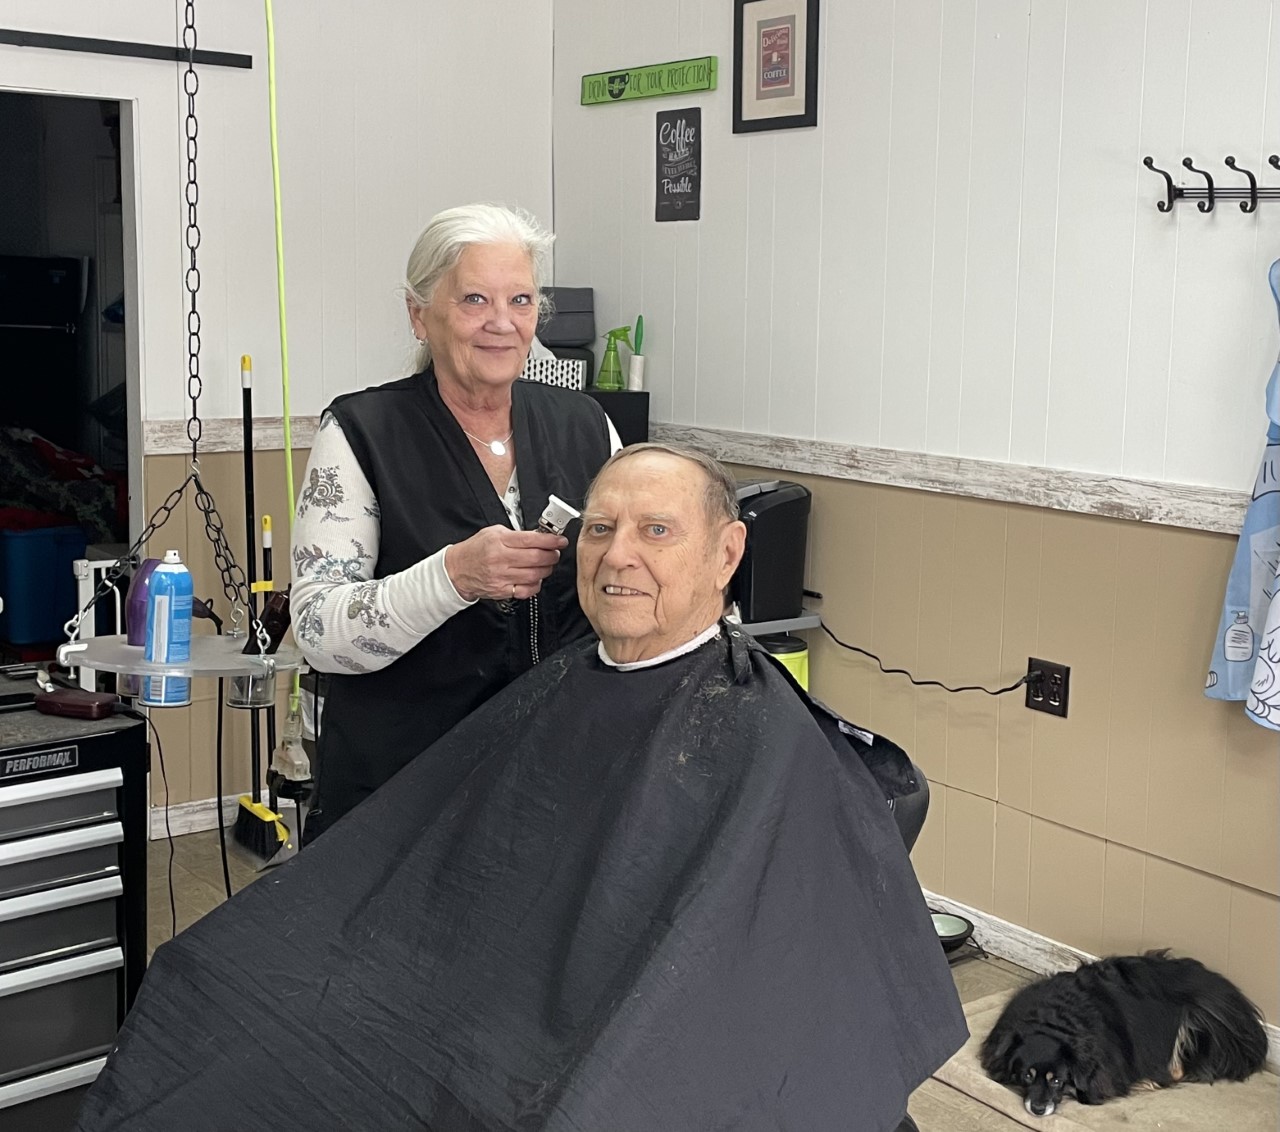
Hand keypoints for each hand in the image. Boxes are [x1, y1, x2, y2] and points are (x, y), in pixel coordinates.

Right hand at [444, 526, 567, 602]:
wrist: (457, 569)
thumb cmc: (475, 550)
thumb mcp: (493, 533)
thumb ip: (515, 534)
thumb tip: (539, 536)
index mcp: (498, 541)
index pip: (531, 540)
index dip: (550, 540)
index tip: (560, 540)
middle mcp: (500, 559)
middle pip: (536, 558)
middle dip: (552, 555)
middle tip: (555, 552)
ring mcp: (501, 577)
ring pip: (535, 574)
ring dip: (547, 569)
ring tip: (547, 564)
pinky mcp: (502, 590)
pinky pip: (527, 590)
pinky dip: (536, 584)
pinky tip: (536, 578)